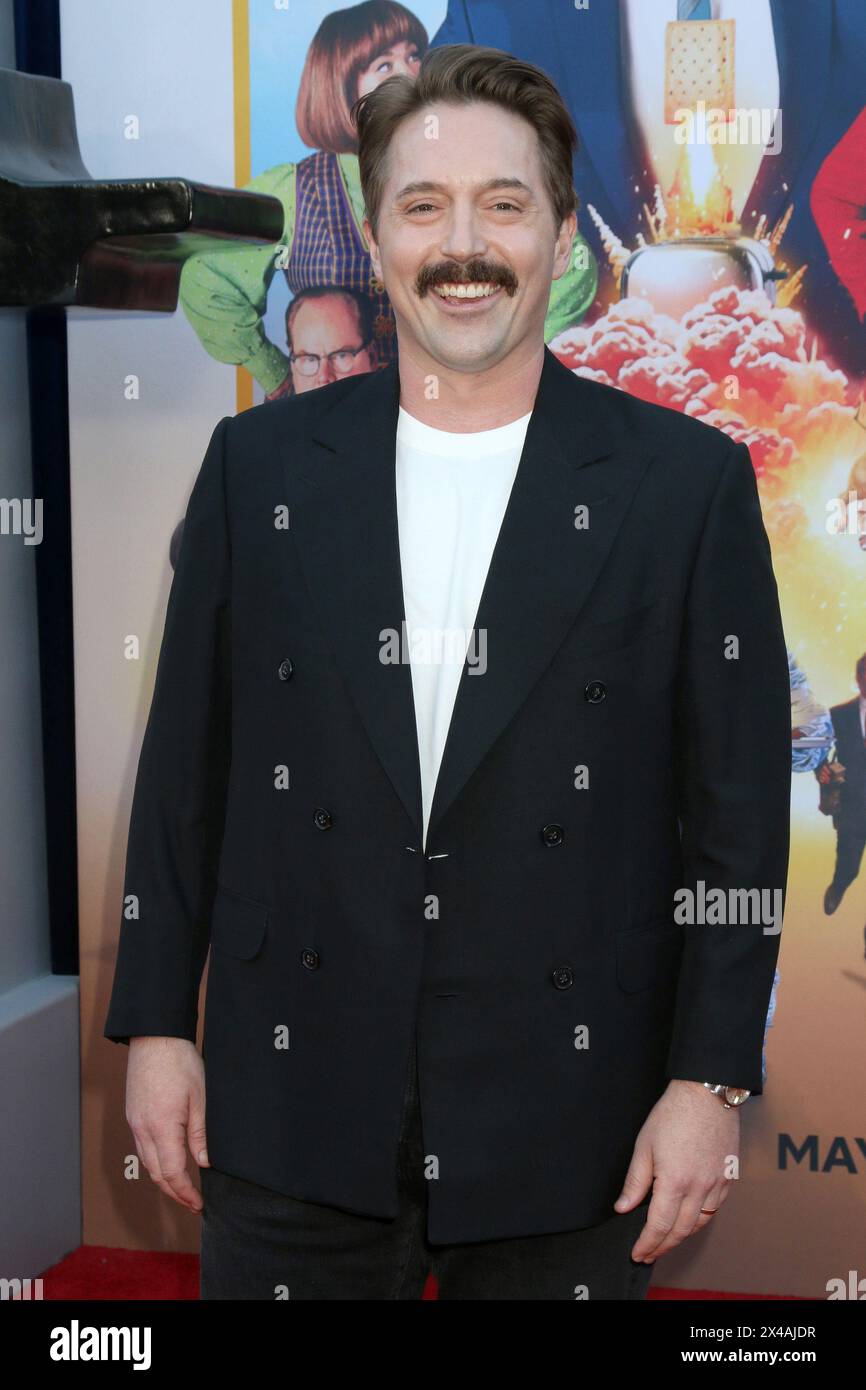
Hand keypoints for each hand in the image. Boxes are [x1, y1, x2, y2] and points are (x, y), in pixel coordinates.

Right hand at [125, 1036, 208, 1211]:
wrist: (155, 1038)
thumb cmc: (180, 1063)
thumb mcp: (200, 1099)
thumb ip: (200, 1135)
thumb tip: (205, 1164)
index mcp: (161, 1127)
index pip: (172, 1173)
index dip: (185, 1193)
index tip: (198, 1204)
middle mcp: (143, 1129)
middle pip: (156, 1174)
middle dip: (174, 1192)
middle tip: (192, 1203)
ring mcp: (135, 1122)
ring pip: (147, 1162)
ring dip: (163, 1179)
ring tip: (181, 1188)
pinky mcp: (133, 1114)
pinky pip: (141, 1147)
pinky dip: (154, 1161)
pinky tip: (166, 1161)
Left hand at [613, 1079, 738, 1262]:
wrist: (707, 1093)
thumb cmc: (673, 1113)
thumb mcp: (644, 1145)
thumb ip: (635, 1181)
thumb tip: (623, 1207)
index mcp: (674, 1181)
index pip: (659, 1225)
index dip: (647, 1243)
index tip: (638, 1253)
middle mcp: (699, 1188)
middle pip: (681, 1230)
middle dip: (663, 1246)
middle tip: (649, 1253)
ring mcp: (717, 1184)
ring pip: (700, 1223)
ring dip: (682, 1236)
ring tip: (666, 1241)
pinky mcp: (728, 1177)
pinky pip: (715, 1209)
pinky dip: (700, 1220)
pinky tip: (690, 1219)